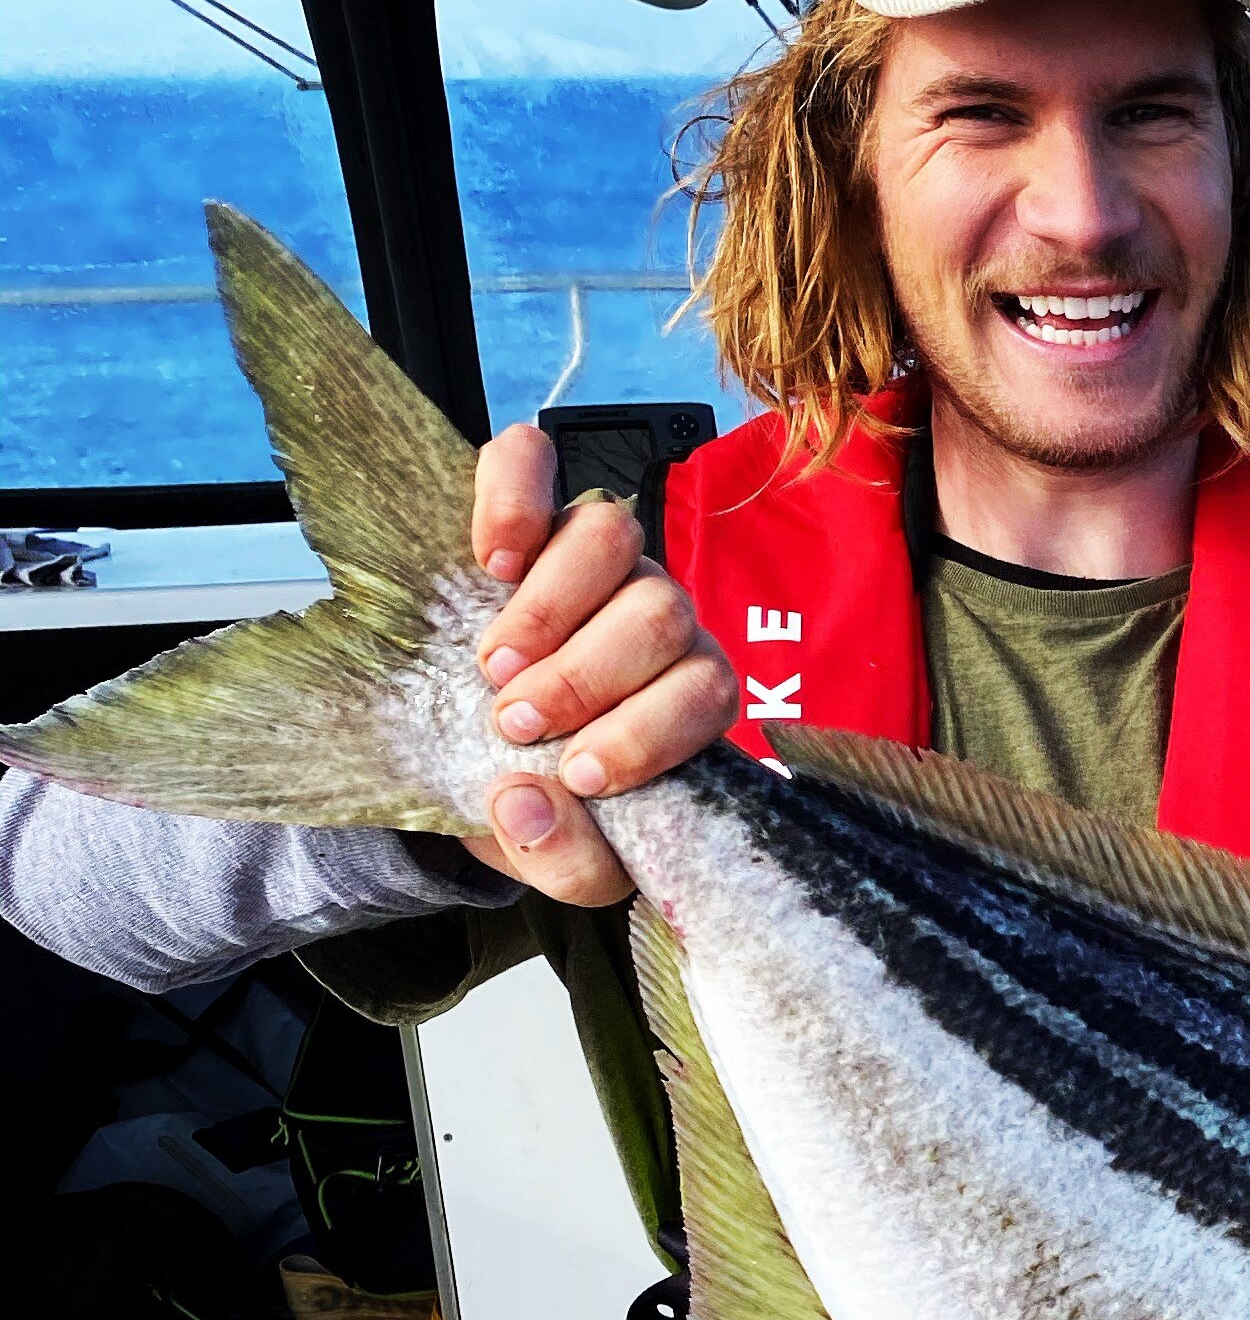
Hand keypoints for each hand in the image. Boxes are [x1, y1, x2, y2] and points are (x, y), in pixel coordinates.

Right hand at [463, 421, 733, 905]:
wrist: (469, 750)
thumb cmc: (537, 794)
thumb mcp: (562, 857)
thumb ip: (565, 857)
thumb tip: (525, 800)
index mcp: (685, 695)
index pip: (709, 690)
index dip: (646, 732)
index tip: (574, 773)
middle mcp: (656, 616)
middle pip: (659, 613)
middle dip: (584, 675)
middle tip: (514, 720)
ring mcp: (597, 558)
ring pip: (613, 536)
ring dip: (548, 606)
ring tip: (492, 664)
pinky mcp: (527, 508)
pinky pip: (532, 462)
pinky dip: (510, 499)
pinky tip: (487, 559)